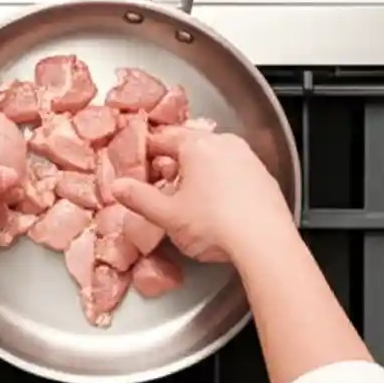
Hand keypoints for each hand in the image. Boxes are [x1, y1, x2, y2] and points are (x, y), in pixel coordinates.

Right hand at [110, 127, 296, 264]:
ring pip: (214, 157)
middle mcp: (224, 143)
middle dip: (173, 162)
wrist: (266, 244)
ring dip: (199, 172)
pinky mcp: (264, 176)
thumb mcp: (167, 215)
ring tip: (190, 199)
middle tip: (162, 186)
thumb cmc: (214, 226)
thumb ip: (139, 198)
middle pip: (190, 145)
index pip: (162, 138)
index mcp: (197, 145)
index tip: (138, 165)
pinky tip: (218, 206)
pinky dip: (222, 182)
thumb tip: (117, 186)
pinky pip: (234, 171)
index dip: (146, 152)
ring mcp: (248, 158)